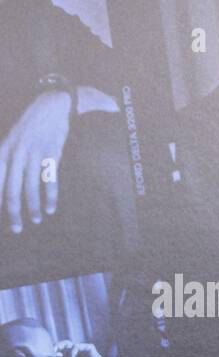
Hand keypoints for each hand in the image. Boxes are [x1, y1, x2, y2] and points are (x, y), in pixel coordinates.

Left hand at [0, 89, 72, 233]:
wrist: (53, 104)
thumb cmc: (32, 123)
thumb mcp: (13, 136)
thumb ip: (7, 155)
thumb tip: (2, 172)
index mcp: (4, 148)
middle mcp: (16, 152)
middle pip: (12, 188)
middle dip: (13, 210)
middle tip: (16, 229)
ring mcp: (33, 154)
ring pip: (31, 187)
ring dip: (32, 207)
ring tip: (34, 221)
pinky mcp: (51, 154)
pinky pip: (49, 180)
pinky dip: (50, 196)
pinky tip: (49, 208)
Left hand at [52, 340, 116, 356]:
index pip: (59, 350)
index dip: (53, 354)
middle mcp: (77, 352)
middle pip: (63, 343)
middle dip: (56, 348)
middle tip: (52, 355)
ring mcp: (83, 350)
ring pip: (69, 344)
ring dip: (65, 355)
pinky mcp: (90, 348)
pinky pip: (76, 346)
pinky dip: (72, 355)